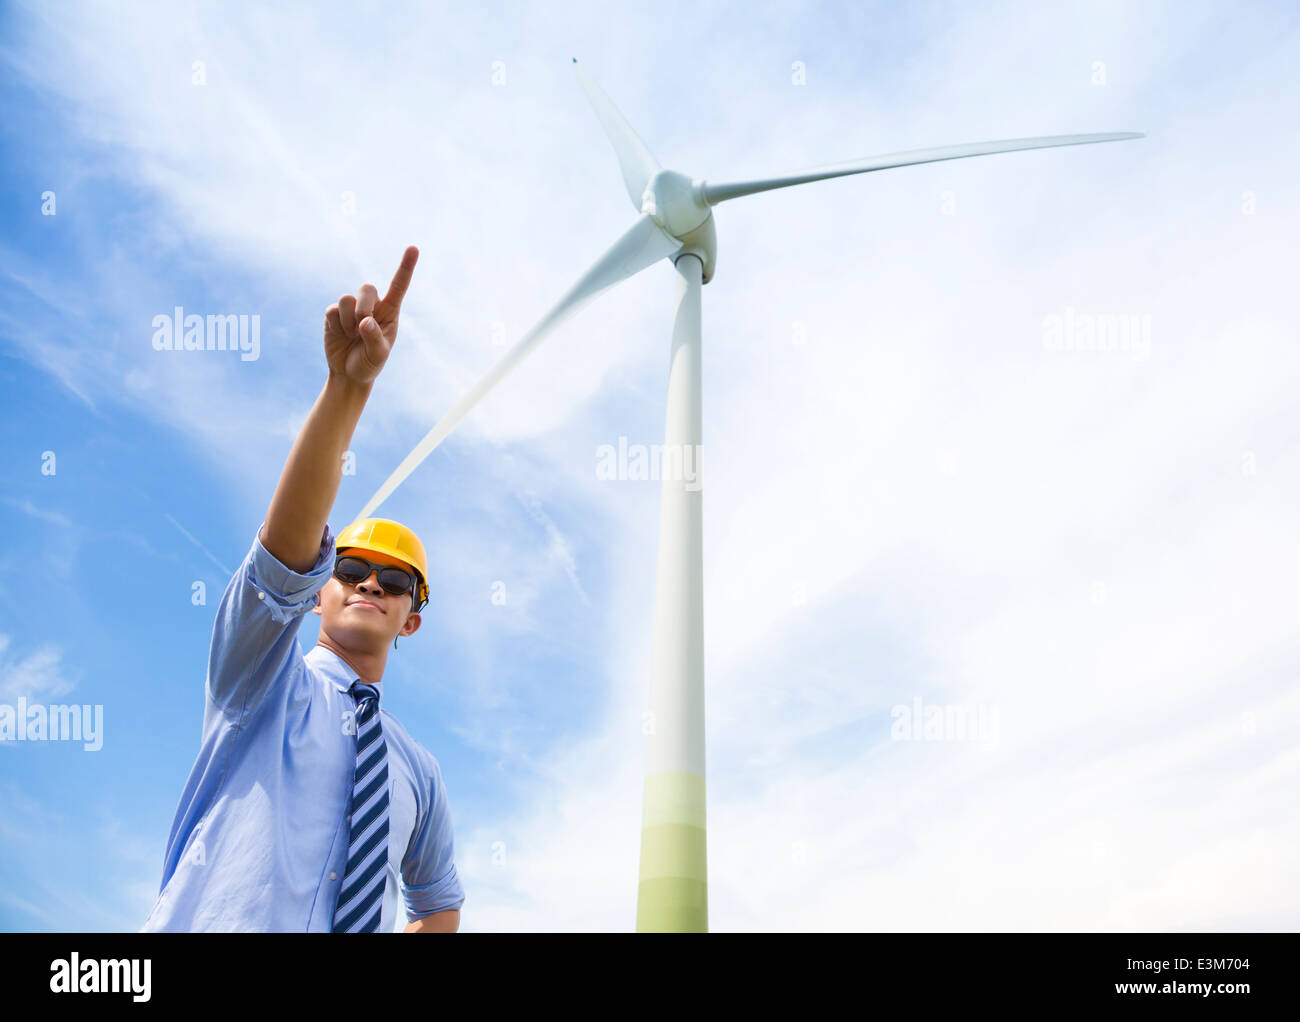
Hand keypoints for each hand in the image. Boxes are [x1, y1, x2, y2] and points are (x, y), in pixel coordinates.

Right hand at [324, 246, 418, 385]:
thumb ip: (374, 338)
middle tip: (362, 325)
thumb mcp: (378, 355)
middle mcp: (372, 306)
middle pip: (367, 288)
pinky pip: (332, 310)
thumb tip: (365, 321)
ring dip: (348, 320)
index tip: (413, 248)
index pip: (398, 286)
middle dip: (363, 306)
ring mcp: (351, 309)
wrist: (349, 374)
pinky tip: (341, 335)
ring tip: (352, 336)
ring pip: (347, 299)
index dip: (406, 267)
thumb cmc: (370, 364)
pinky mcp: (334, 314)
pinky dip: (336, 325)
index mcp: (390, 312)